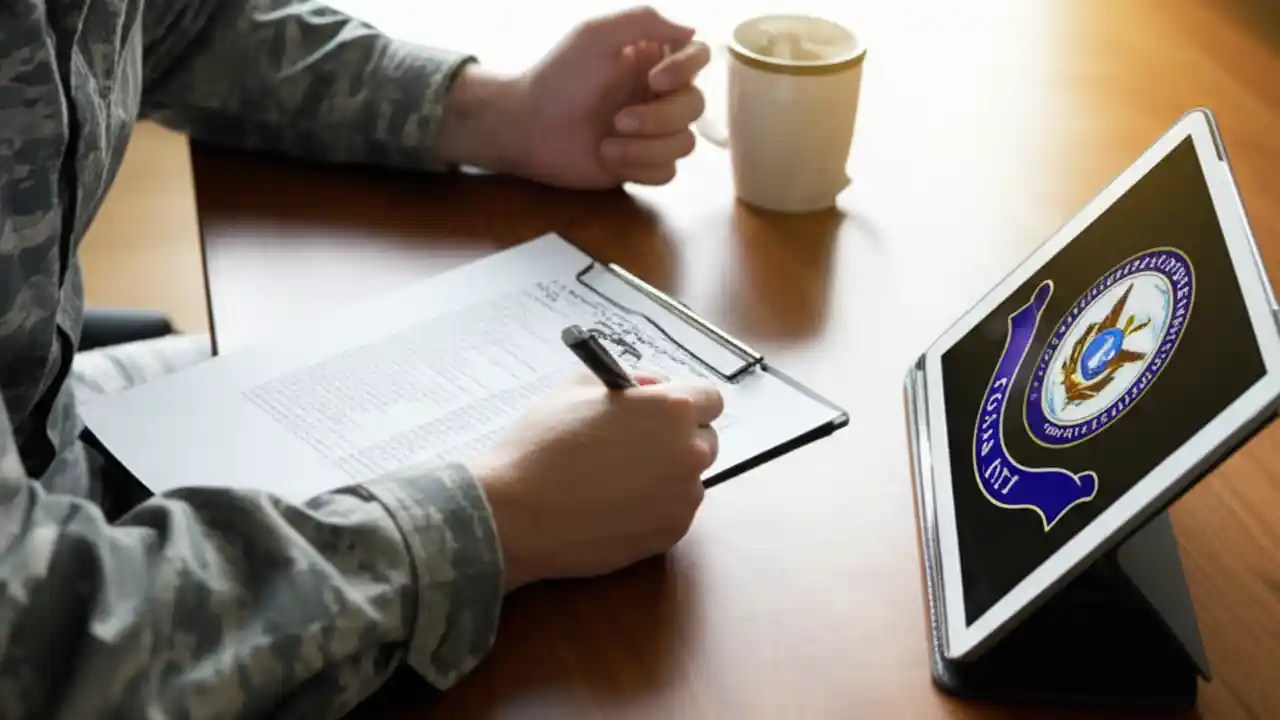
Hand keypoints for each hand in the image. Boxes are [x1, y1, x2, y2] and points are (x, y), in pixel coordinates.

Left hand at [437, 7, 711, 187]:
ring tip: (606, 145)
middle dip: (658, 119)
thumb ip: (645, 20)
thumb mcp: (596, 35)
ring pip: (685, 144)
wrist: (528, 128)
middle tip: (617, 120)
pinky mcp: (642, 163)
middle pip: (695, 106)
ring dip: (645, 147)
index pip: (698, 56)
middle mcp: (657, 93)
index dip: (685, 70)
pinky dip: (640, 167)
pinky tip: (608, 159)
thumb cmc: (558, 77)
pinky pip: (667, 172)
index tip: (655, 80)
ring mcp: (652, 131)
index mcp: (652, 58)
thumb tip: (691, 31)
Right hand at [471, 371, 722, 591]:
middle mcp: (689, 453)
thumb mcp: (579, 386)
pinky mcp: (669, 535)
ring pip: (689, 479)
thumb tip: (654, 386)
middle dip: (678, 438)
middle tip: (637, 444)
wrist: (516, 514)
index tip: (662, 410)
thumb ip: (630, 379)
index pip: (710, 398)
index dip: (685, 401)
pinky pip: (673, 512)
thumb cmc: (542, 443)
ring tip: (616, 479)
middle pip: (705, 439)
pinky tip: (613, 505)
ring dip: (666, 475)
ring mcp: (682, 499)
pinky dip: (653, 507)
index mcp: (672, 410)